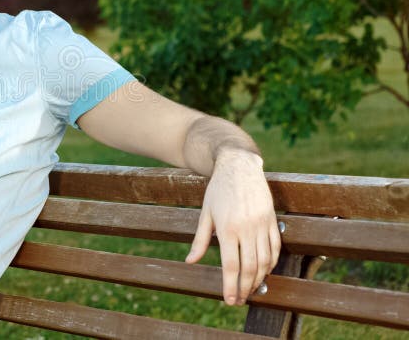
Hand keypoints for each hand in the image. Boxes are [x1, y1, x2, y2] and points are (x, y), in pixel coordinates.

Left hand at [184, 147, 280, 304]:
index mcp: (227, 228)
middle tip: (240, 299)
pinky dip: (271, 263)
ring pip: (265, 260)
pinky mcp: (272, 219)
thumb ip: (200, 240)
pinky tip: (265, 271)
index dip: (230, 285)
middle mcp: (247, 228)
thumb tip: (190, 261)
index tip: (229, 299)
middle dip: (245, 287)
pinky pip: (275, 247)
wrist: (239, 166)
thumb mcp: (205, 214)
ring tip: (251, 289)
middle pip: (250, 267)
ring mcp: (262, 224)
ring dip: (259, 278)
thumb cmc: (218, 190)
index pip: (231, 265)